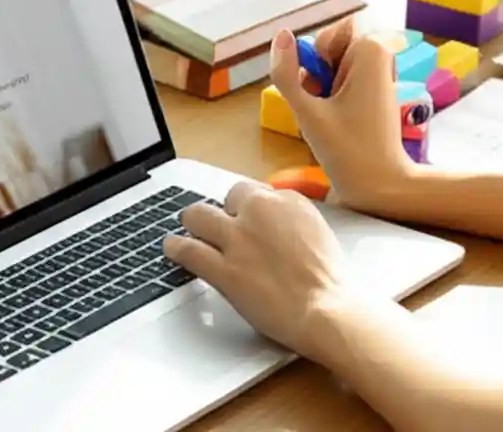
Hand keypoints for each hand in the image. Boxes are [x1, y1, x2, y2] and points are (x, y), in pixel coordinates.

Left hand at [163, 181, 346, 359]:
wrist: (327, 311)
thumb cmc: (330, 282)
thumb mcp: (319, 234)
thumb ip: (291, 222)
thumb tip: (274, 227)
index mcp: (288, 200)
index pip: (254, 192)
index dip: (246, 208)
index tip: (243, 218)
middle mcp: (260, 211)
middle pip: (226, 197)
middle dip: (223, 211)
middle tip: (221, 227)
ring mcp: (238, 238)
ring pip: (198, 216)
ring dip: (193, 224)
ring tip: (189, 231)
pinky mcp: (223, 268)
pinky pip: (187, 250)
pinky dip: (176, 248)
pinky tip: (172, 249)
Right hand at [270, 27, 412, 213]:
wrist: (380, 183)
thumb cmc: (347, 151)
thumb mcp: (307, 112)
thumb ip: (286, 74)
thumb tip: (281, 35)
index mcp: (370, 50)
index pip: (327, 34)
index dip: (314, 59)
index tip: (320, 89)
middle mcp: (380, 54)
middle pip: (329, 48)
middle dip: (317, 74)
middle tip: (322, 105)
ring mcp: (379, 72)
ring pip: (332, 65)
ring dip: (321, 87)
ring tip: (329, 116)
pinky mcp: (376, 88)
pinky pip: (342, 78)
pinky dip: (332, 95)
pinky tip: (336, 120)